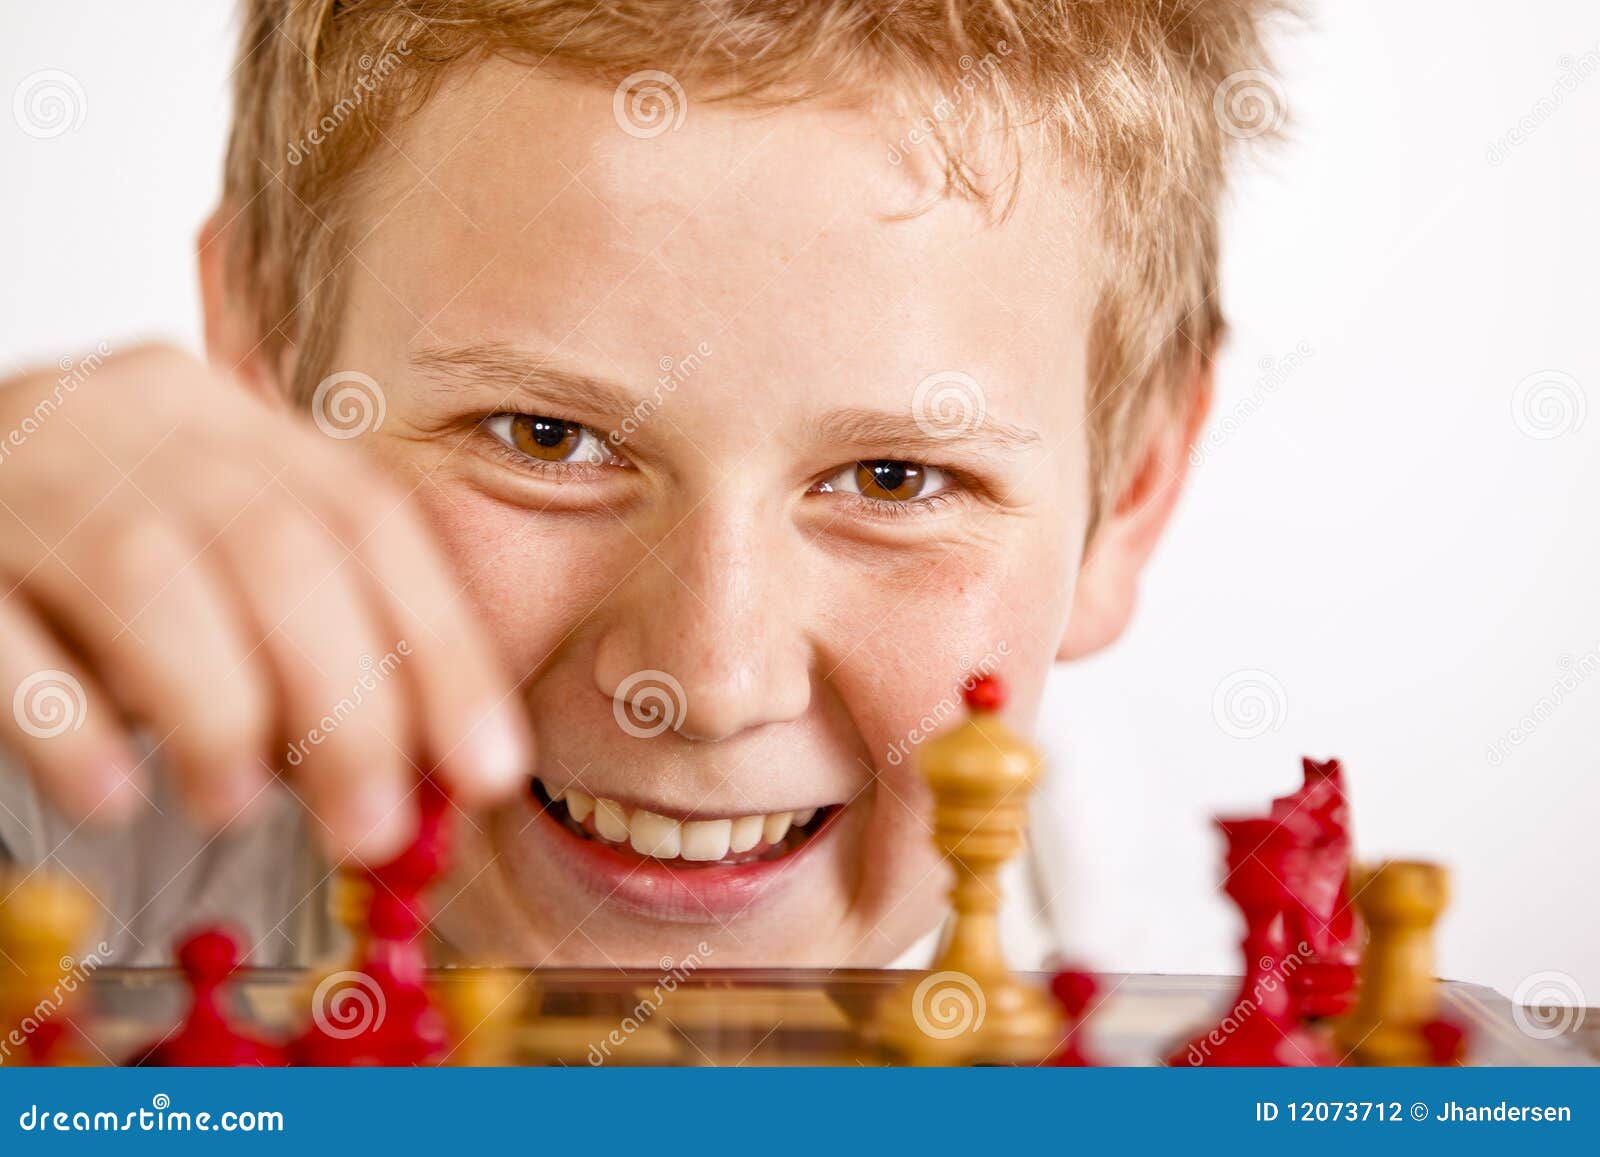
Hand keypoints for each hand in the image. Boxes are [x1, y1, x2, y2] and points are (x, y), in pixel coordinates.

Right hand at [0, 344, 532, 860]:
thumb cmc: (88, 549)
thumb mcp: (214, 556)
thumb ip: (311, 636)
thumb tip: (421, 773)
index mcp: (225, 417)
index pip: (371, 521)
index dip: (446, 649)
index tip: (490, 768)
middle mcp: (132, 422)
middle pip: (279, 547)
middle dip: (350, 704)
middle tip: (370, 826)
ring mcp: (21, 473)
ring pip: (154, 577)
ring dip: (223, 715)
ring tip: (237, 805)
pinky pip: (3, 632)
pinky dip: (69, 724)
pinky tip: (111, 790)